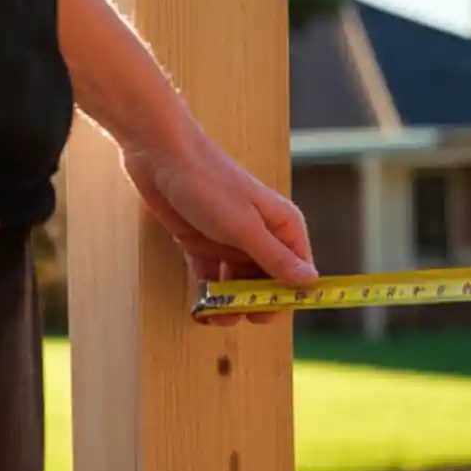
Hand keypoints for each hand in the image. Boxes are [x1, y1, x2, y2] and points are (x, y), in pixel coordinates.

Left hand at [119, 130, 318, 326]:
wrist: (160, 155)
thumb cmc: (209, 184)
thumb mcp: (244, 227)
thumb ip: (276, 257)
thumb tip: (310, 282)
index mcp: (284, 228)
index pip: (298, 273)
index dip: (289, 297)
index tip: (267, 314)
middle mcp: (263, 237)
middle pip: (269, 284)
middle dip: (255, 304)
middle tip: (235, 314)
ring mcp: (233, 243)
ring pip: (240, 286)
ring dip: (229, 305)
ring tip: (212, 315)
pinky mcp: (205, 246)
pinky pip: (212, 280)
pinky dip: (208, 296)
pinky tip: (200, 309)